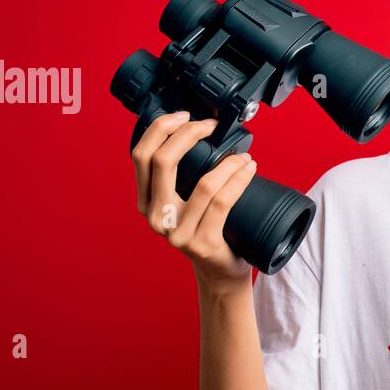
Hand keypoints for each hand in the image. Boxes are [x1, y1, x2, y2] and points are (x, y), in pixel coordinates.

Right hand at [130, 111, 259, 286]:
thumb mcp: (183, 204)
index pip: (141, 155)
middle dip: (189, 133)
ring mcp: (177, 232)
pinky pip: (221, 201)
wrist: (219, 273)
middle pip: (162, 161)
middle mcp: (155, 217)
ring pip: (202, 183)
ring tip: (243, 156)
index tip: (185, 116)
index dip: (161, 129)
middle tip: (211, 125)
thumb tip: (199, 131)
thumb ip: (179, 178)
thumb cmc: (206, 231)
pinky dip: (238, 179)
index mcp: (146, 202)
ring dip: (228, 162)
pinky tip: (248, 169)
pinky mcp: (201, 242)